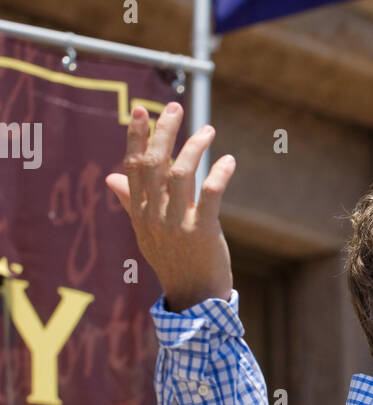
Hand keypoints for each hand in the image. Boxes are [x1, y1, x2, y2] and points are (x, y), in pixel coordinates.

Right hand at [105, 102, 234, 311]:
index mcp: (140, 213)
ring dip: (195, 146)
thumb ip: (131, 202)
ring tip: (209, 131)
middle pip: (155, 163)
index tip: (141, 110)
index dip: (137, 136)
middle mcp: (154, 216)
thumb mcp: (146, 232)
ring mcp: (177, 224)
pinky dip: (220, 173)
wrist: (193, 297)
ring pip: (182, 173)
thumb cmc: (174, 260)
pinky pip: (211, 194)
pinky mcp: (203, 232)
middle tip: (175, 107)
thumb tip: (111, 177)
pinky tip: (228, 160)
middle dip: (164, 131)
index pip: (134, 167)